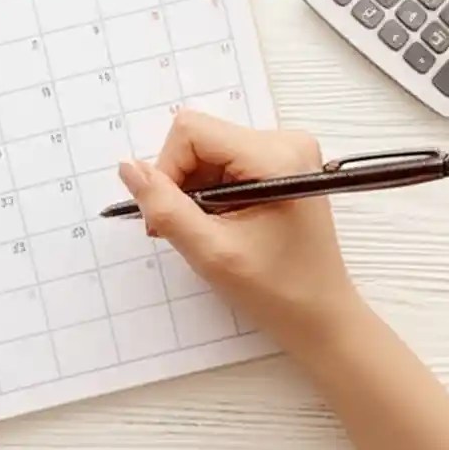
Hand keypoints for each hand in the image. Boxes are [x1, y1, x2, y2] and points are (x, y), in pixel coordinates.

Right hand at [116, 109, 361, 353]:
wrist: (321, 318)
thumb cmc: (275, 291)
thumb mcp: (209, 251)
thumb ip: (164, 206)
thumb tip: (127, 167)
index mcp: (276, 156)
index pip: (191, 132)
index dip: (167, 169)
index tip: (168, 215)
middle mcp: (285, 141)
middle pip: (199, 139)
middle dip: (180, 183)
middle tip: (183, 231)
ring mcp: (285, 152)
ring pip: (207, 152)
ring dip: (194, 191)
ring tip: (206, 232)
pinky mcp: (281, 165)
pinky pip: (224, 162)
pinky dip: (210, 193)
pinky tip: (221, 224)